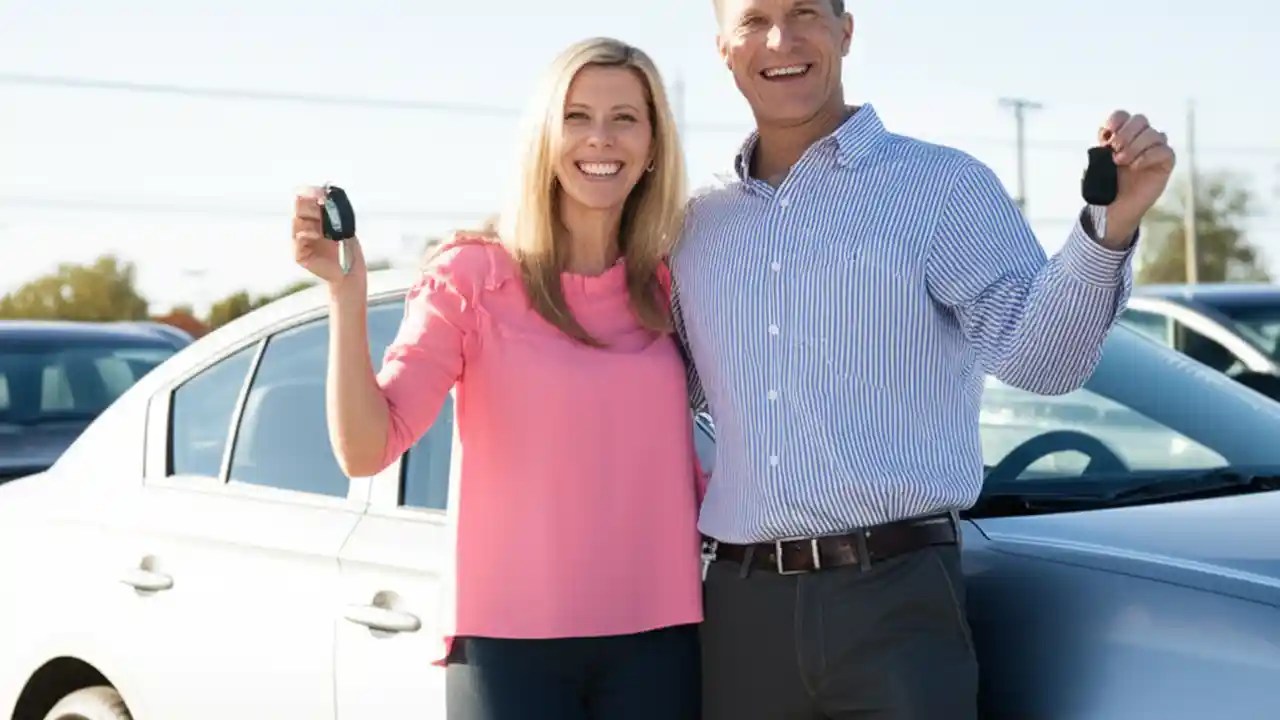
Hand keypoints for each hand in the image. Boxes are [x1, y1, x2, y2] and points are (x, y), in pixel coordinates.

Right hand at [292, 185, 366, 287]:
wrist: (350, 271)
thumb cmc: (347, 247)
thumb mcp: (343, 223)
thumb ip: (334, 210)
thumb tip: (329, 193)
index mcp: (311, 217)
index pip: (302, 197)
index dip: (311, 191)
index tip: (324, 192)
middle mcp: (302, 226)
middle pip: (298, 205)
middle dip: (312, 203)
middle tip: (325, 205)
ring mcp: (298, 240)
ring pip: (297, 220)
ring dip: (314, 219)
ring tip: (327, 227)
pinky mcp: (299, 254)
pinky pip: (299, 237)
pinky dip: (309, 232)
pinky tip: (320, 234)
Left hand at [1096, 111, 1175, 245]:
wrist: (1115, 207)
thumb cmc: (1106, 186)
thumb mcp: (1097, 166)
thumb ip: (1101, 149)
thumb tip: (1106, 138)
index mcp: (1122, 135)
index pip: (1123, 116)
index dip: (1116, 121)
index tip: (1106, 136)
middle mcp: (1140, 138)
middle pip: (1140, 120)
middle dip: (1126, 133)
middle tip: (1114, 150)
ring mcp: (1154, 149)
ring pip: (1153, 134)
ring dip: (1135, 146)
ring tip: (1121, 162)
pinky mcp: (1165, 162)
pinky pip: (1164, 151)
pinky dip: (1148, 156)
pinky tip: (1135, 167)